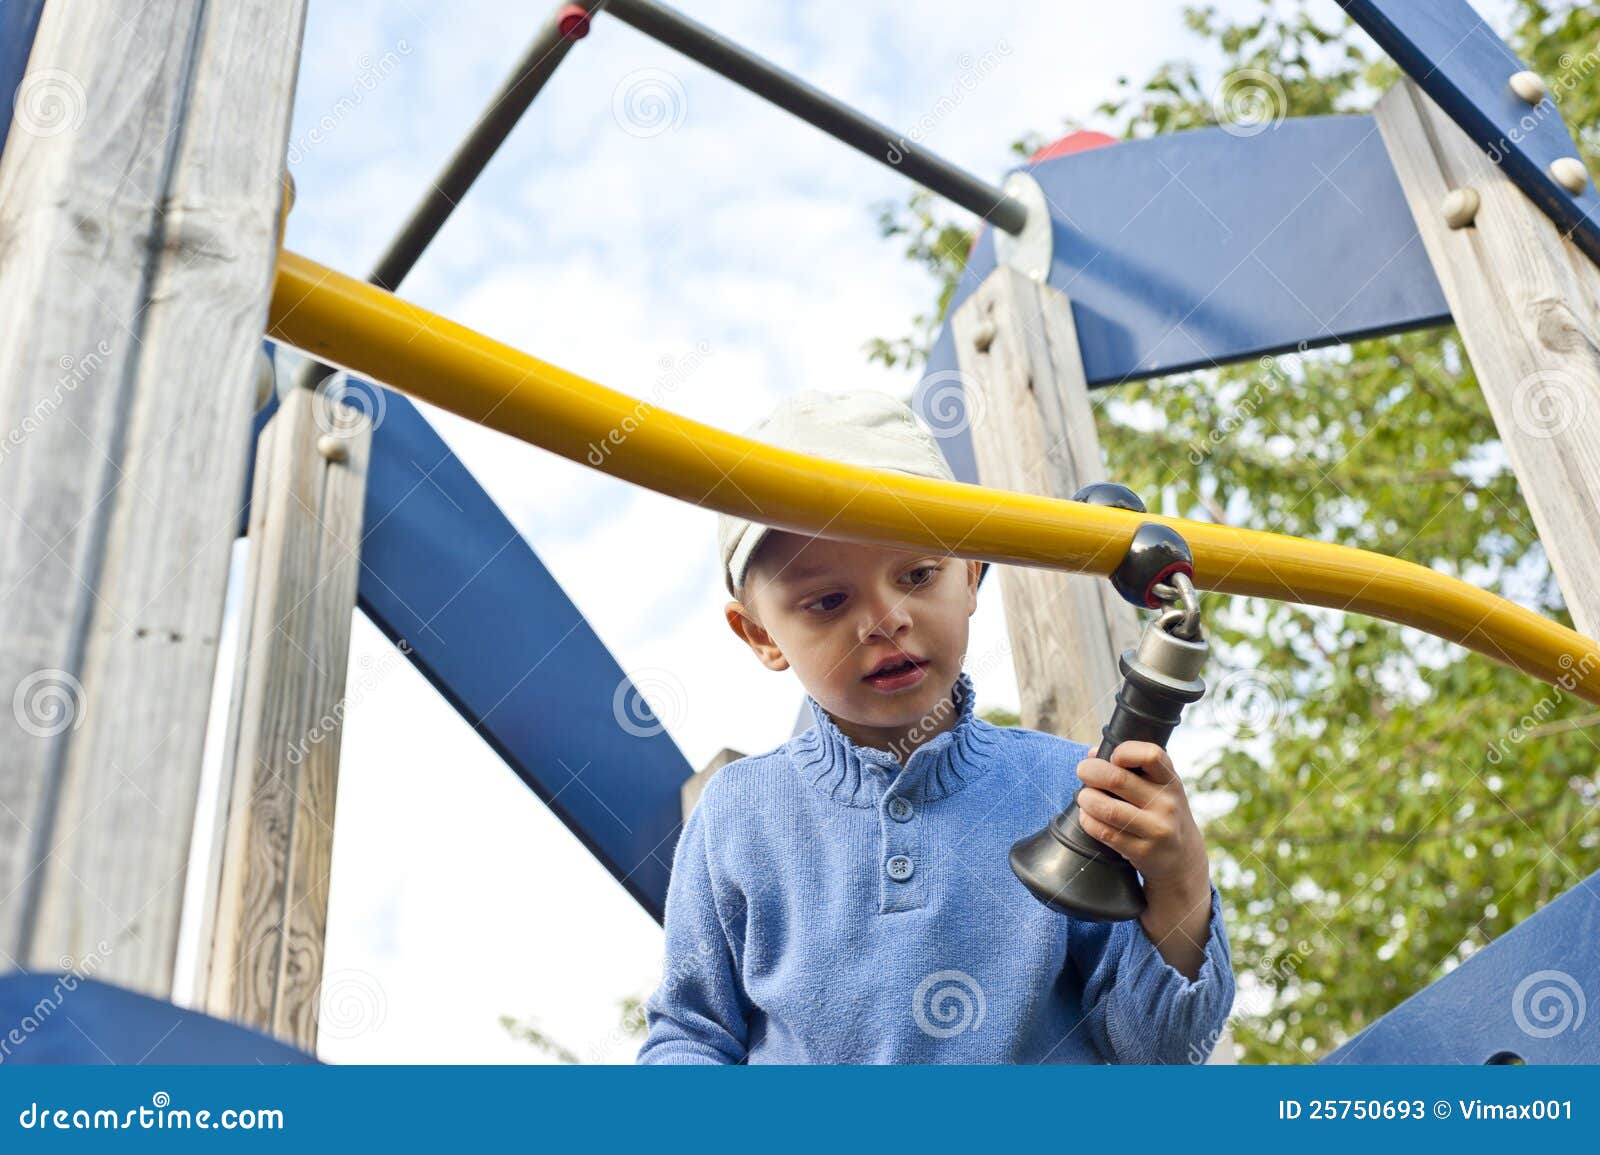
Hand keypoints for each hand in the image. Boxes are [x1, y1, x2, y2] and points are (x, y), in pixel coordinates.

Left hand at [1075, 740, 1208, 902]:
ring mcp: (1156, 829)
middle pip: (1117, 779)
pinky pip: (1105, 833)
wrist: (1182, 858)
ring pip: (1108, 809)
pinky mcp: (1142, 852)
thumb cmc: (1161, 812)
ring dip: (1086, 799)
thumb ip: (1131, 767)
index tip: (1112, 757)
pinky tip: (1087, 816)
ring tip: (1083, 797)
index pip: (1150, 755)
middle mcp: (1167, 804)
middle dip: (1091, 771)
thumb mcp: (1158, 787)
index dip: (1124, 751)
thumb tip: (1092, 753)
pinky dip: (1088, 821)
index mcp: (1170, 781)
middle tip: (1083, 771)